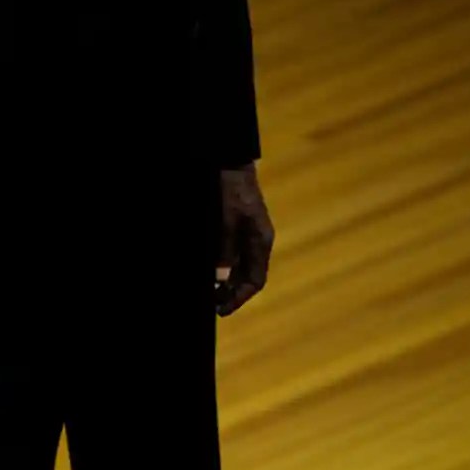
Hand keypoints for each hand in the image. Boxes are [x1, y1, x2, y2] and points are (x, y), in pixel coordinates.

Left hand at [215, 162, 274, 316]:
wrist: (228, 160)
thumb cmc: (230, 188)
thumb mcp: (226, 219)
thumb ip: (225, 248)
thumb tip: (221, 277)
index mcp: (260, 241)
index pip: (255, 280)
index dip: (238, 298)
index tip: (221, 310)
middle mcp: (256, 241)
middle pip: (247, 276)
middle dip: (229, 292)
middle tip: (211, 303)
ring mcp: (247, 234)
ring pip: (238, 267)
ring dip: (224, 281)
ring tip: (209, 291)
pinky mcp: (235, 226)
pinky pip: (231, 254)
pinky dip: (221, 266)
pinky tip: (210, 271)